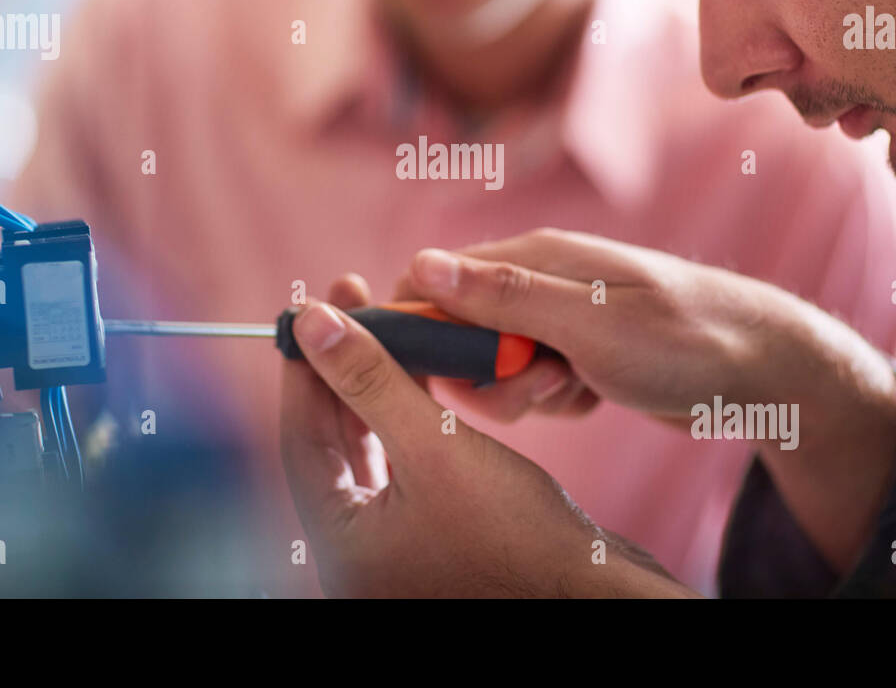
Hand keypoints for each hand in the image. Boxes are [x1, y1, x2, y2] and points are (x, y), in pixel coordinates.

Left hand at [278, 273, 693, 597]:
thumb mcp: (435, 448)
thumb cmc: (518, 536)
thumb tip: (312, 324)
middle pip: (332, 442)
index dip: (307, 368)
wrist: (594, 593)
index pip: (301, 440)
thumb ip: (370, 382)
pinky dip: (407, 418)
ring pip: (370, 450)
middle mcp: (358, 553)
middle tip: (354, 302)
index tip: (313, 307)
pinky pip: (403, 465)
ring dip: (377, 388)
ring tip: (390, 328)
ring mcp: (396, 549)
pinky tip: (420, 377)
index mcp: (340, 547)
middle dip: (344, 368)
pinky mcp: (433, 538)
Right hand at [395, 228, 895, 573]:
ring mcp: (560, 319)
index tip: (439, 372)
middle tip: (542, 384)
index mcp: (533, 257)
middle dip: (486, 374)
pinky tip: (596, 395)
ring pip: (498, 367)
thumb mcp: (588, 323)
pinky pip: (535, 386)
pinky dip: (557, 401)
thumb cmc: (683, 340)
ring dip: (526, 393)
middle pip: (462, 332)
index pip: (434, 278)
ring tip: (577, 387)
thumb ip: (503, 297)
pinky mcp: (579, 354)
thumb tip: (421, 265)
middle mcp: (540, 281)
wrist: (765, 371)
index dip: (422, 326)